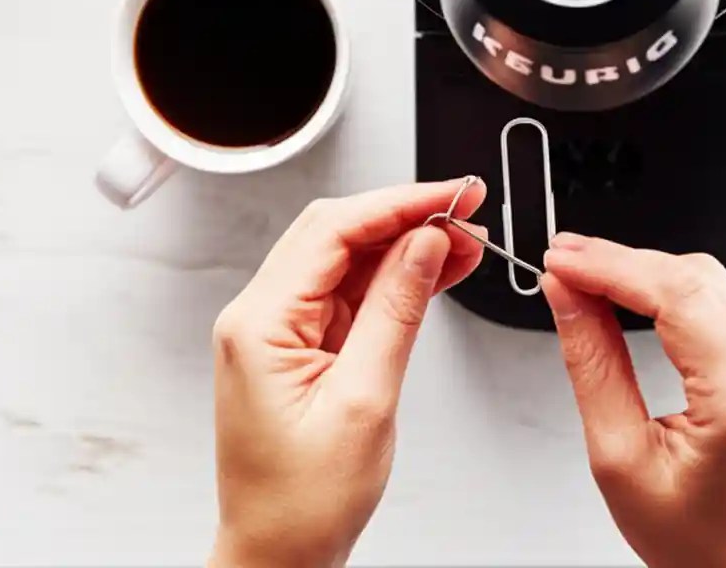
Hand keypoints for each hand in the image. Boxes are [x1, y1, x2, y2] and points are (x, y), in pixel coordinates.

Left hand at [209, 179, 486, 567]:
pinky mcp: (300, 347)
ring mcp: (278, 331)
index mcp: (259, 324)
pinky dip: (394, 278)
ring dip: (406, 245)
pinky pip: (349, 293)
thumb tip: (426, 246)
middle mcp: (259, 318)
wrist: (278, 555)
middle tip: (466, 209)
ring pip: (346, 259)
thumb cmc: (302, 501)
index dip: (401, 203)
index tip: (453, 194)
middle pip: (337, 233)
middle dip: (406, 214)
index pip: (334, 231)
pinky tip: (436, 271)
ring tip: (466, 241)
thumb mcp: (365, 400)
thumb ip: (397, 309)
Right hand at [541, 234, 725, 567]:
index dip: (610, 265)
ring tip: (590, 279)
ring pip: (714, 280)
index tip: (562, 260)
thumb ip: (593, 365)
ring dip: (648, 272)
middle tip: (565, 266)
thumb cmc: (696, 541)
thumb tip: (568, 298)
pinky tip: (636, 297)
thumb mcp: (620, 458)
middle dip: (624, 261)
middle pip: (697, 275)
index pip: (675, 294)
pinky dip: (676, 293)